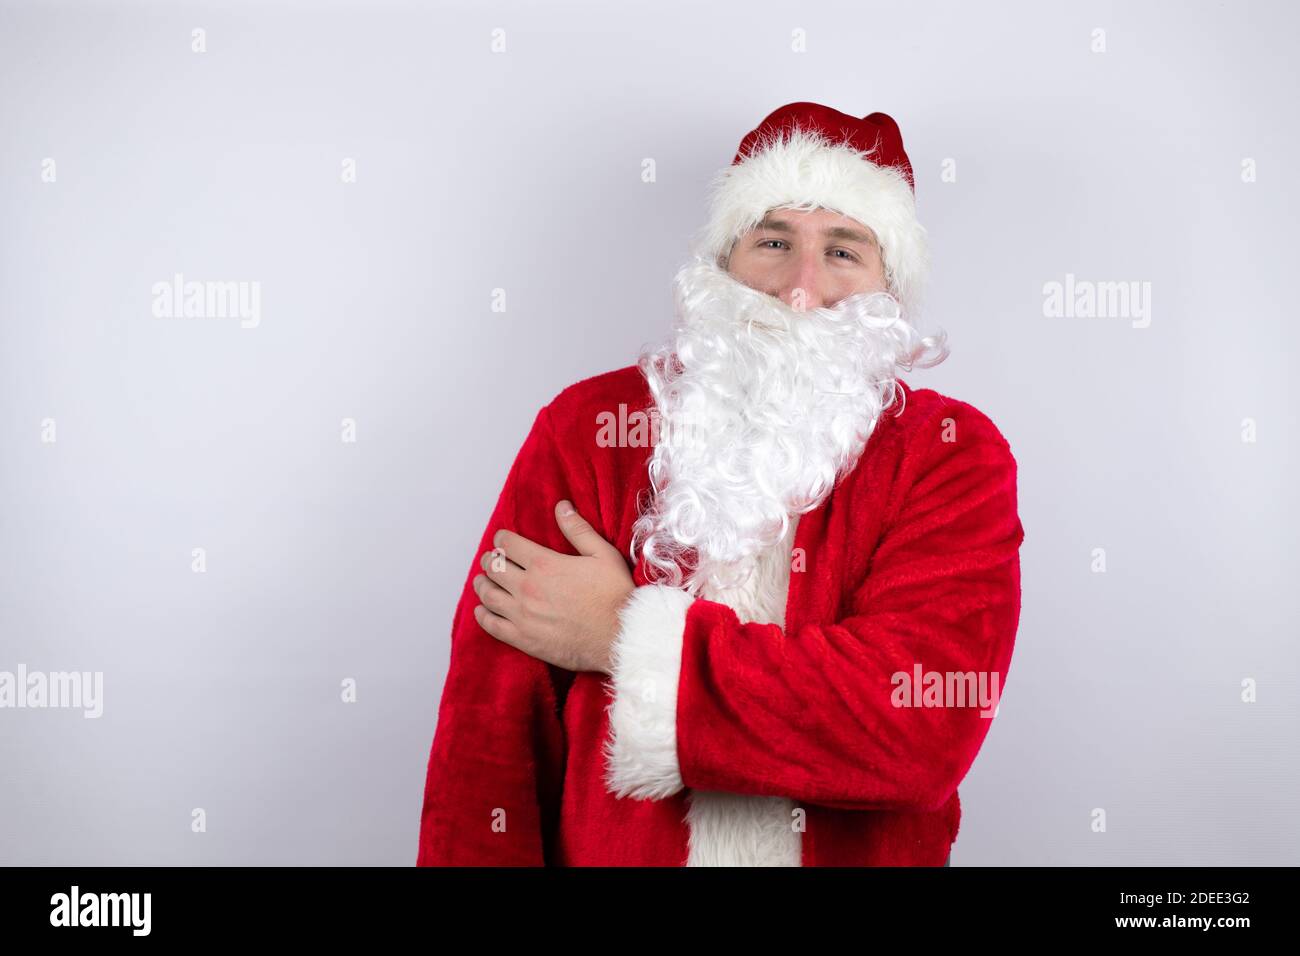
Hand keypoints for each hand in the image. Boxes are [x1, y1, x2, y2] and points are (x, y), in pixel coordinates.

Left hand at [472, 500, 634, 674]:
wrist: (619, 636)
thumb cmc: (614, 595)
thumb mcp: (602, 554)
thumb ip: (578, 529)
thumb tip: (562, 506)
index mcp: (544, 564)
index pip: (508, 544)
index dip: (502, 539)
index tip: (503, 540)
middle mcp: (527, 587)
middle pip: (493, 567)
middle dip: (490, 560)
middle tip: (491, 559)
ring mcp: (522, 614)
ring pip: (487, 594)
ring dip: (482, 584)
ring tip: (483, 581)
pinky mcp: (523, 638)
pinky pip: (491, 625)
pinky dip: (482, 615)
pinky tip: (482, 610)